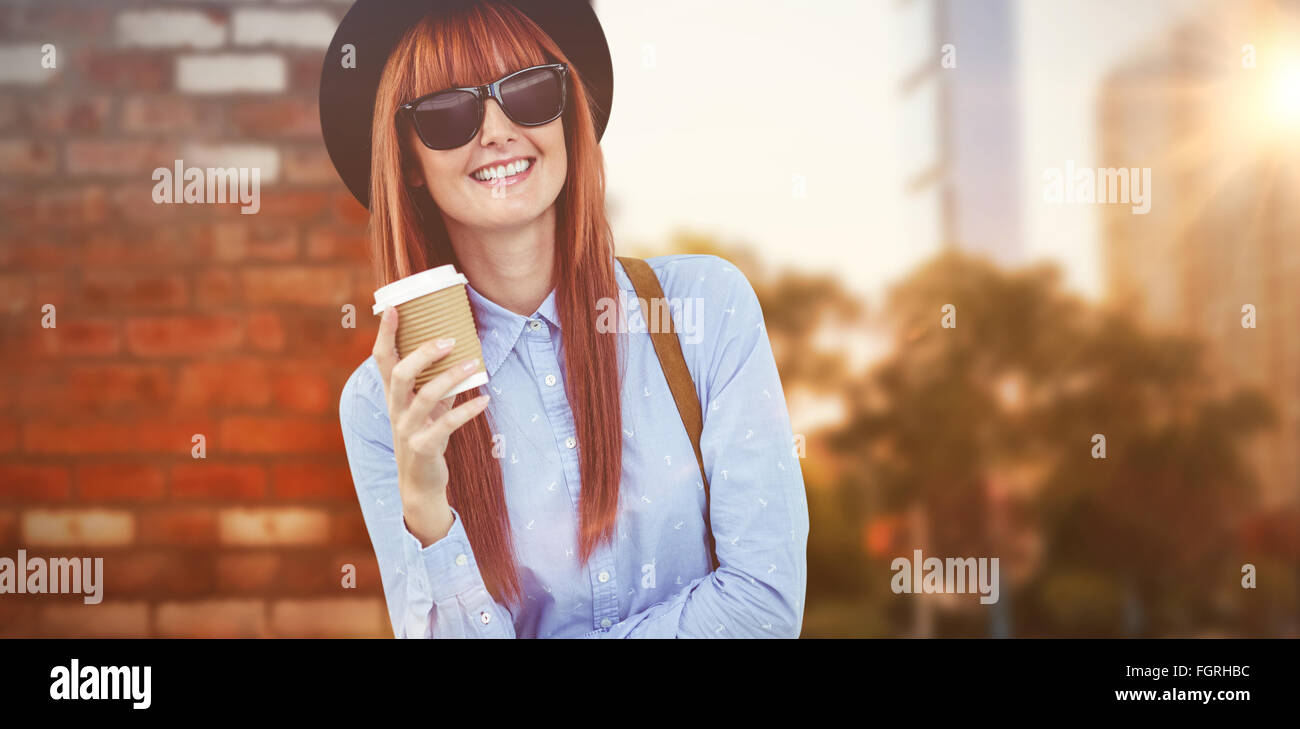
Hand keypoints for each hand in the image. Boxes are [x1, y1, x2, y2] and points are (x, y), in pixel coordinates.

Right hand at [372, 306, 489, 537]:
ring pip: (425, 396)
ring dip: (451, 377)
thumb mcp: (428, 407)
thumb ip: (438, 382)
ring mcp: (408, 429)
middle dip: (423, 354)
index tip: (393, 307)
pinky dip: (468, 410)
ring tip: (474, 364)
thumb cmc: (426, 436)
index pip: (382, 359)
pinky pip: (447, 424)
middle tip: (449, 340)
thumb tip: (462, 352)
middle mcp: (396, 409)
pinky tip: (485, 399)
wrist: (420, 483)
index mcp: (394, 395)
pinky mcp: (424, 447)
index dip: (386, 333)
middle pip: (400, 374)